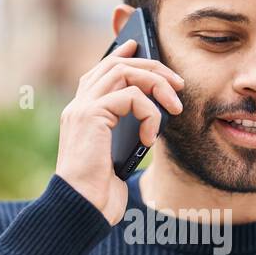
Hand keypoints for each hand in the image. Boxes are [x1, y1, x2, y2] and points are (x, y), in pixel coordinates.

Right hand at [55, 37, 183, 224]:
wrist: (81, 208)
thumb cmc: (99, 191)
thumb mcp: (118, 156)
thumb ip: (127, 133)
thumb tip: (153, 117)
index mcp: (81, 114)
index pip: (99, 71)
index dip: (121, 55)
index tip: (139, 46)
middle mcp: (78, 106)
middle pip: (116, 65)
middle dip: (151, 67)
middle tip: (177, 84)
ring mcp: (82, 109)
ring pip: (124, 72)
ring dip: (156, 83)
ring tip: (175, 106)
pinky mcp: (90, 116)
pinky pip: (131, 97)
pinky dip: (149, 114)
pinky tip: (149, 138)